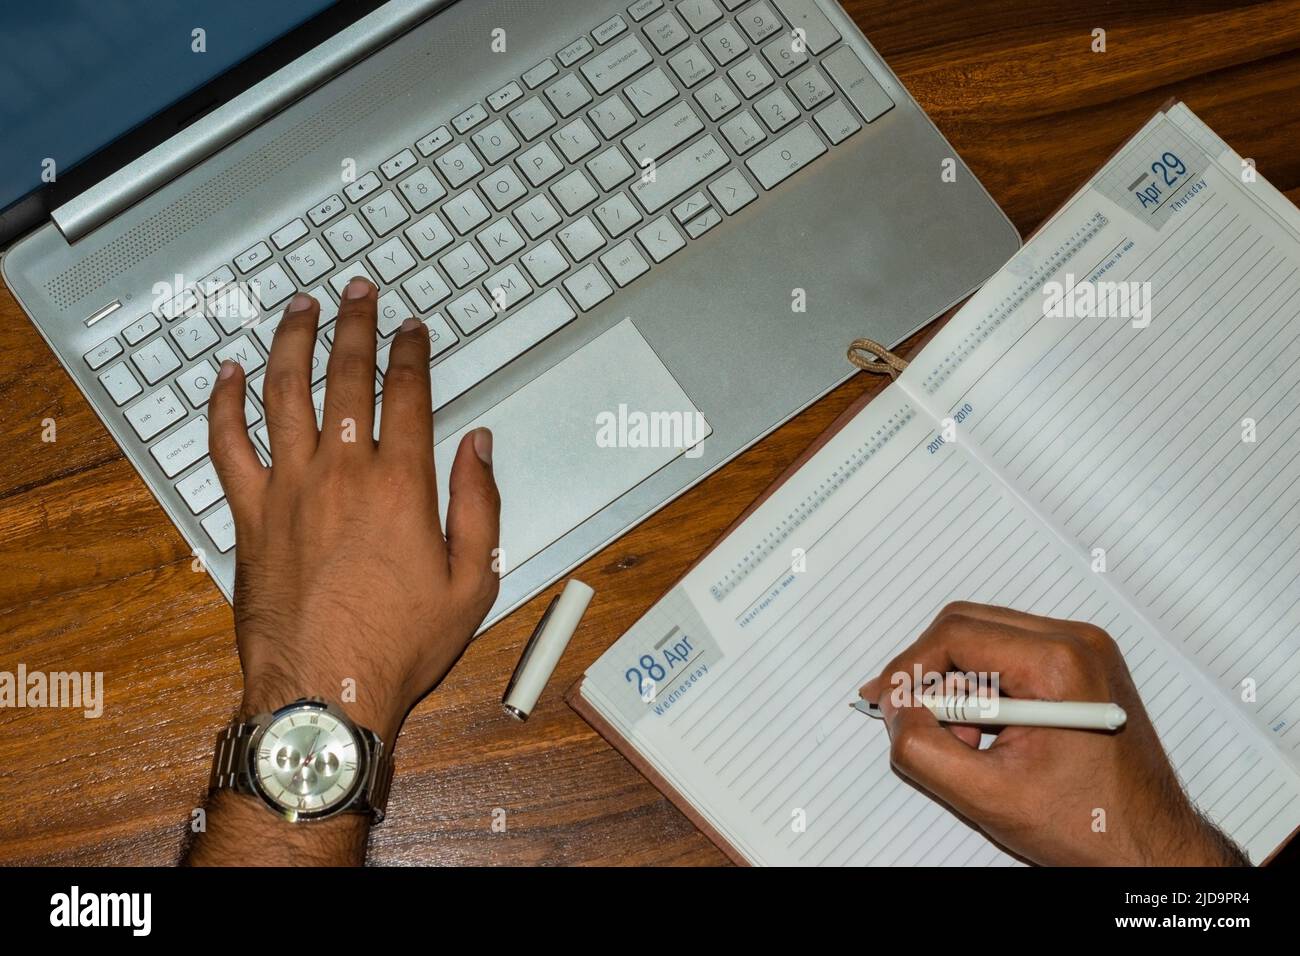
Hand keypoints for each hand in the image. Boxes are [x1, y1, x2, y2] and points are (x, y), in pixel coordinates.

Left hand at [207, 278, 500, 745]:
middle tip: (358, 292)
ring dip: (292, 343)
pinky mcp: (249, 516)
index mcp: (400, 485)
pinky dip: (224, 405)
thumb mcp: (473, 580)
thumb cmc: (401, 644)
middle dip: (354, 325)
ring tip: (300, 308)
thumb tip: (479, 444)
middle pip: (345, 376)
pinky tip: (227, 375)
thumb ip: (479, 504)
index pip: (407, 394)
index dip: (412, 352)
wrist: (325, 689)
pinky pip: (227, 446)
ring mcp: (288, 490)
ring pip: (284, 393)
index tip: (412, 328)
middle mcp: (341, 473)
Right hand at [859, 602, 1247, 865]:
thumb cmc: (1092, 825)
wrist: (1150, 846)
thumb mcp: (988, 796)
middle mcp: (1076, 642)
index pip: (955, 636)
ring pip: (984, 640)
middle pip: (967, 627)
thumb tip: (895, 711)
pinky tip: (987, 738)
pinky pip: (1009, 657)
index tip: (886, 702)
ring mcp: (1082, 651)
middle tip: (913, 723)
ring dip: (958, 689)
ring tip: (964, 745)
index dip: (909, 670)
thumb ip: (922, 750)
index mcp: (1060, 663)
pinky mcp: (1080, 667)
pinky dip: (983, 693)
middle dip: (931, 677)